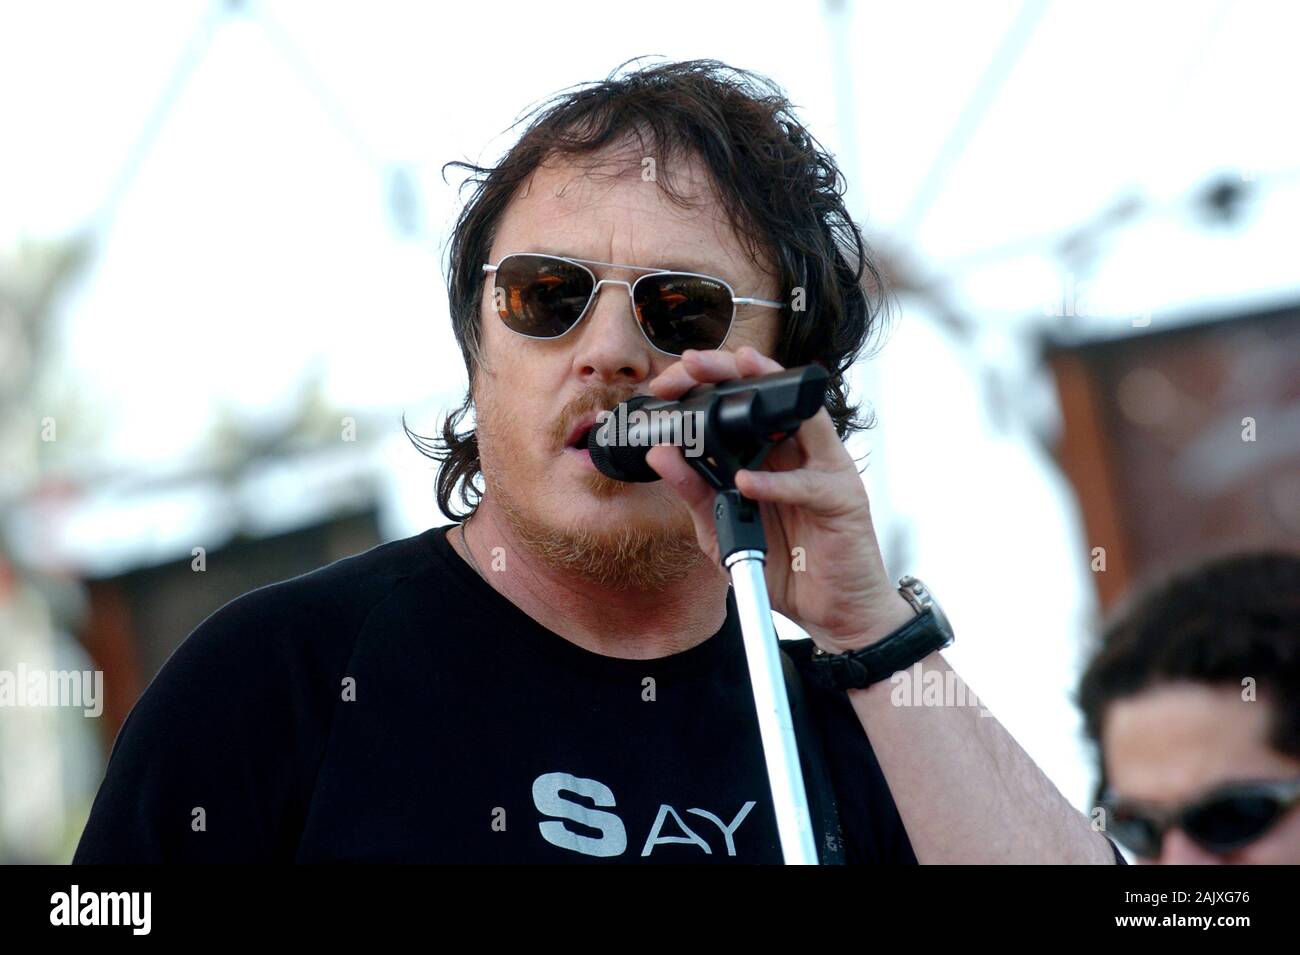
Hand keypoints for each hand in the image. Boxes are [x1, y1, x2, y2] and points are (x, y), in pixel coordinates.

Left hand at [644, 346, 914, 651]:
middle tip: (691, 365)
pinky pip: (807, 483)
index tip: (666, 385)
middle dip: (729, 372)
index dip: (706, 384)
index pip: (741, 403)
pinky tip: (745, 482)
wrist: (834, 612)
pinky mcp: (843, 498)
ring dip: (764, 394)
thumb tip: (661, 455)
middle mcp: (800, 451)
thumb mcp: (723, 530)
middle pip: (770, 393)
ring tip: (725, 387)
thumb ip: (695, 493)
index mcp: (771, 453)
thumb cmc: (786, 565)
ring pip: (800, 416)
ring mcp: (825, 469)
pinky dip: (775, 482)